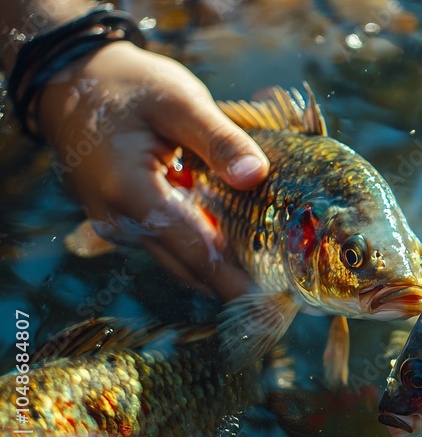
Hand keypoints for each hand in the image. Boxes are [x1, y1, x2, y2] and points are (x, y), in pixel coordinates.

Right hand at [35, 41, 269, 300]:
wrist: (68, 81)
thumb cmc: (127, 85)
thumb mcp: (178, 101)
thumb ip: (219, 139)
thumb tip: (257, 175)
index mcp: (131, 193)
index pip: (194, 252)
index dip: (235, 280)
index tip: (273, 302)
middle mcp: (120, 221)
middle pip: (188, 268)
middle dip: (234, 286)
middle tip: (283, 299)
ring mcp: (118, 225)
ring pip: (179, 262)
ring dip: (220, 272)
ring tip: (270, 279)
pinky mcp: (124, 222)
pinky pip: (168, 247)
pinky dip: (202, 252)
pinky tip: (239, 248)